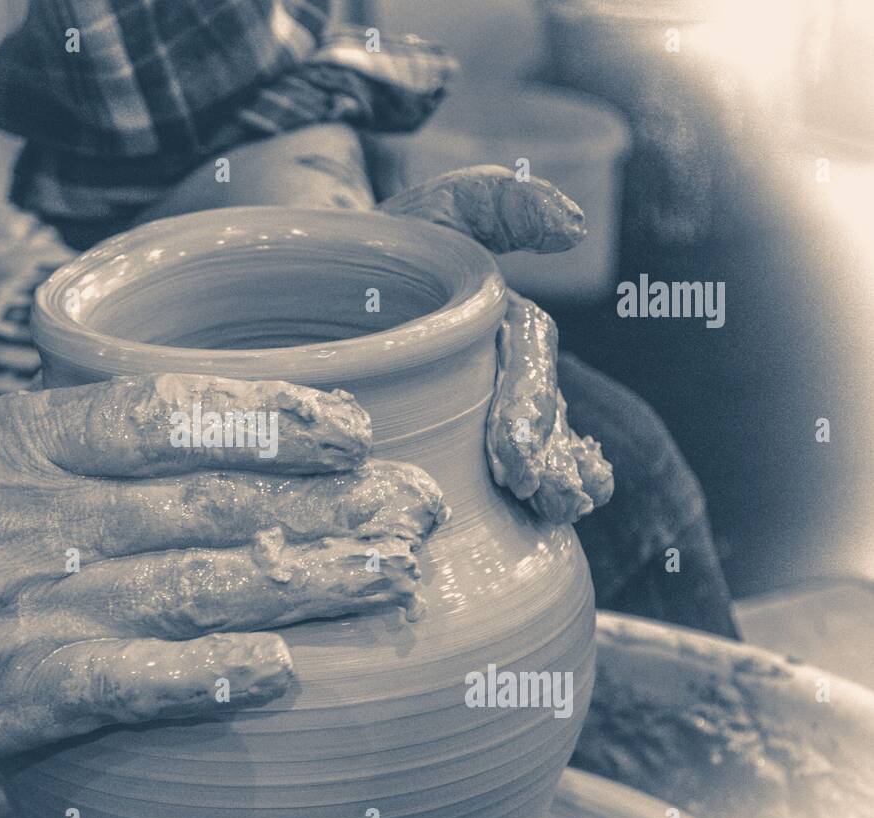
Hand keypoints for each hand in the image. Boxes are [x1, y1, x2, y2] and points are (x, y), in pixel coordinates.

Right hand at [0, 374, 442, 773]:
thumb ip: (53, 442)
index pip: (177, 411)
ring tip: (390, 574)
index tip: (350, 422)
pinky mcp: (22, 687)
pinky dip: (212, 673)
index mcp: (28, 440)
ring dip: (307, 579)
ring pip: (202, 583)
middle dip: (330, 503)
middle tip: (417, 504)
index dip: (275, 415)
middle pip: (219, 499)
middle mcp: (51, 513)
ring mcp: (42, 602)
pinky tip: (283, 670)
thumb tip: (156, 434)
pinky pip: (137, 679)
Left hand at [379, 164, 613, 521]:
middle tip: (539, 493)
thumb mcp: (446, 206)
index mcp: (503, 316)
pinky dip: (540, 485)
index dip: (526, 407)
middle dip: (544, 455)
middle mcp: (506, 362)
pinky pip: (513, 463)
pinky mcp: (469, 431)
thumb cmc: (396, 240)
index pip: (528, 359)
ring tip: (556, 510)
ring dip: (555, 478)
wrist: (340, 273)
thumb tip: (574, 228)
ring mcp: (491, 399)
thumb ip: (505, 204)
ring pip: (540, 444)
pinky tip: (547, 518)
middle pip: (539, 411)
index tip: (512, 455)